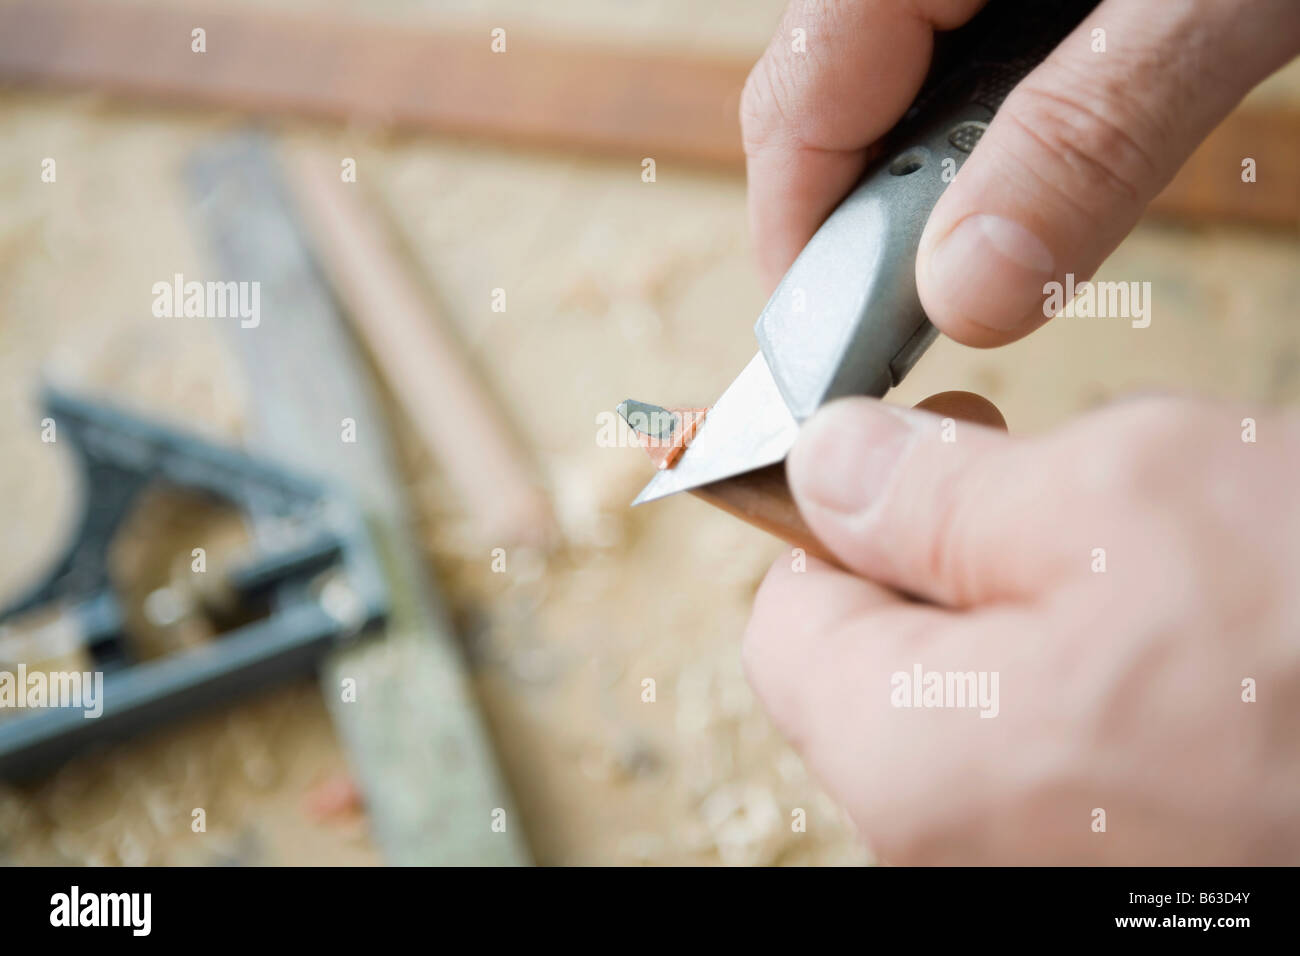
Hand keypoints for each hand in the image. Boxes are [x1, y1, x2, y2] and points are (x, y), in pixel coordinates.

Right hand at [741, 0, 1299, 345]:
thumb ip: (1091, 136)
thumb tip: (968, 292)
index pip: (797, 99)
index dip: (797, 238)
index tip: (831, 344)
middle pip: (826, 91)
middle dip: (858, 217)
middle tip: (909, 319)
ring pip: (889, 75)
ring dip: (923, 177)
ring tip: (982, 247)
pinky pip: (953, 46)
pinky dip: (982, 122)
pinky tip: (1028, 160)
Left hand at [742, 395, 1299, 862]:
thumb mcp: (1116, 500)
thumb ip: (933, 490)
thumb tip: (828, 464)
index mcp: (916, 760)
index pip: (789, 624)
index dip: (840, 518)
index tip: (924, 454)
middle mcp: (959, 849)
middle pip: (887, 669)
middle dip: (962, 565)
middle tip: (1080, 504)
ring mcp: (1050, 871)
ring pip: (989, 707)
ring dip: (1054, 617)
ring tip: (1176, 581)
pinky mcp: (1138, 869)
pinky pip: (1075, 754)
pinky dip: (1114, 682)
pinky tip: (1216, 648)